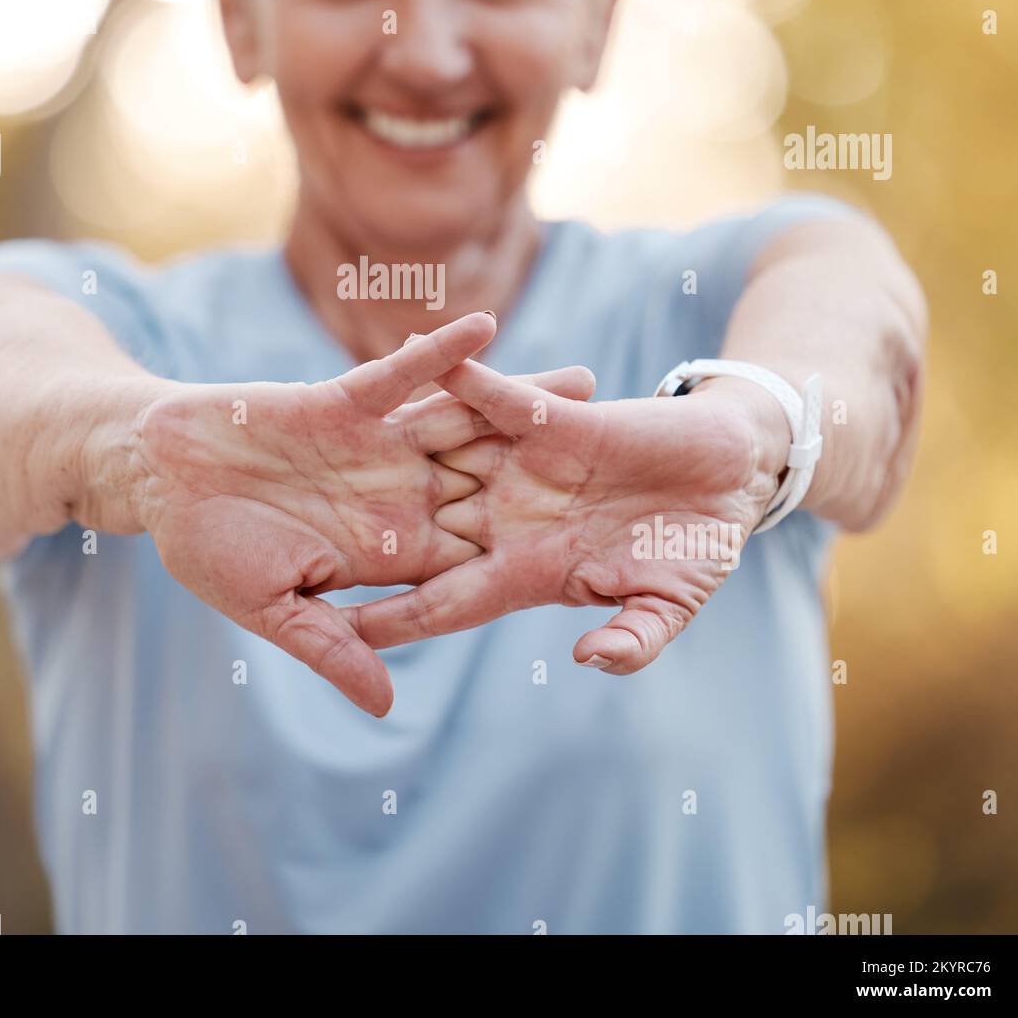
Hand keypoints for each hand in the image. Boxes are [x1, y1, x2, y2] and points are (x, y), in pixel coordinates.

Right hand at [133, 311, 595, 715]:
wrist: (159, 474)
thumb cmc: (205, 549)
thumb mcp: (271, 609)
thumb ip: (332, 647)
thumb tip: (386, 708)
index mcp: (386, 550)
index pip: (472, 554)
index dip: (534, 552)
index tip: (602, 552)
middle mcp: (393, 493)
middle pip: (490, 481)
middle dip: (554, 469)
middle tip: (631, 455)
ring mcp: (374, 444)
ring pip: (462, 420)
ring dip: (521, 398)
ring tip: (590, 379)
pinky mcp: (345, 400)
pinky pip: (402, 374)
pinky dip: (441, 353)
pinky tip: (488, 326)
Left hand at [347, 361, 790, 675]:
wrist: (728, 475)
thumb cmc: (698, 548)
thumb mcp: (667, 601)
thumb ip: (633, 636)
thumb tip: (591, 662)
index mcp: (528, 570)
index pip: (444, 600)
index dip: (393, 617)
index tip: (337, 634)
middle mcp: (509, 516)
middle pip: (418, 528)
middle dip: (357, 533)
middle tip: (288, 537)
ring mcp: (523, 465)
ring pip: (438, 456)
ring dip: (385, 448)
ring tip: (313, 435)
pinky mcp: (549, 416)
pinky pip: (491, 395)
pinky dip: (455, 375)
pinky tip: (405, 355)